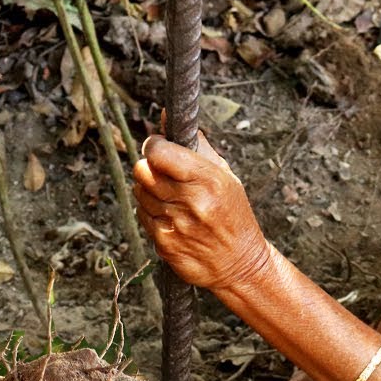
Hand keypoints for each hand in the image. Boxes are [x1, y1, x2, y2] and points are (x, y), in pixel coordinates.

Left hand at [133, 133, 271, 290]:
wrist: (240, 264)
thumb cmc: (233, 215)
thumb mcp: (226, 178)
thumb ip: (197, 147)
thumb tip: (167, 116)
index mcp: (208, 181)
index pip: (159, 152)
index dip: (155, 146)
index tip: (161, 147)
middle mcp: (191, 202)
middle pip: (142, 170)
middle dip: (149, 168)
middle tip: (163, 173)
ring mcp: (176, 225)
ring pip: (139, 193)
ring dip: (150, 192)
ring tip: (172, 199)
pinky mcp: (164, 244)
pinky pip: (143, 216)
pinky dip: (152, 214)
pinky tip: (172, 219)